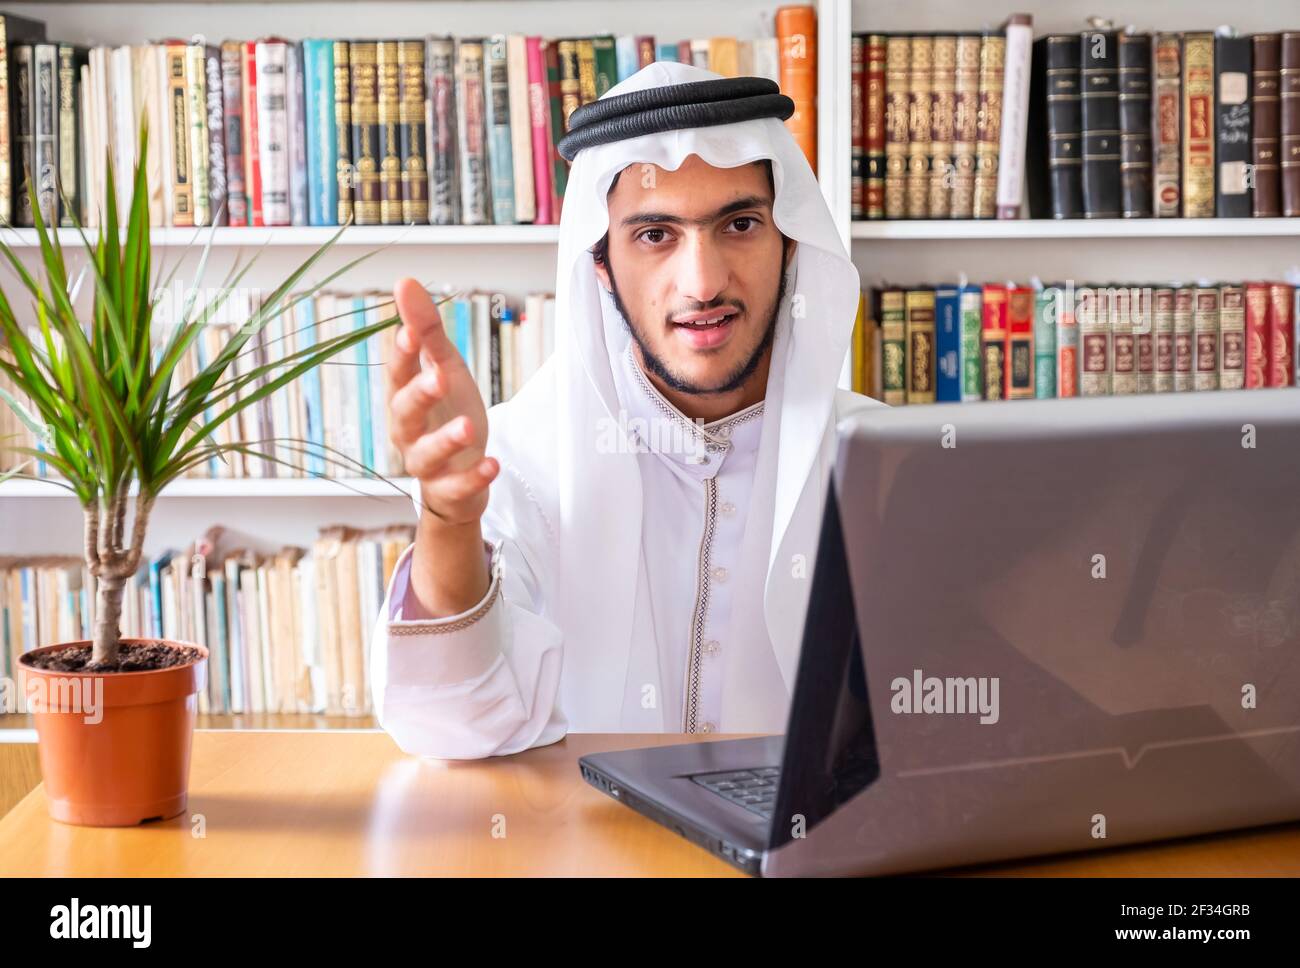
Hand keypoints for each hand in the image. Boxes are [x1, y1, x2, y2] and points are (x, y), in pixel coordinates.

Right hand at [387, 278, 498, 526]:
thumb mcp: (445, 368)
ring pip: (427, 453)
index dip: (403, 354)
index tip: (410, 332)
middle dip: (420, 394)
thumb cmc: (447, 414)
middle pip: (404, 412)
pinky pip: (457, 487)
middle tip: (440, 377)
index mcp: (404, 396)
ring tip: (468, 427)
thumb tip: (404, 282)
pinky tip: (493, 465)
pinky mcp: (449, 490)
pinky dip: (474, 477)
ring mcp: (427, 463)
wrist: (457, 478)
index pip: (398, 372)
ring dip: (446, 440)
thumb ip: (428, 331)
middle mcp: (408, 431)